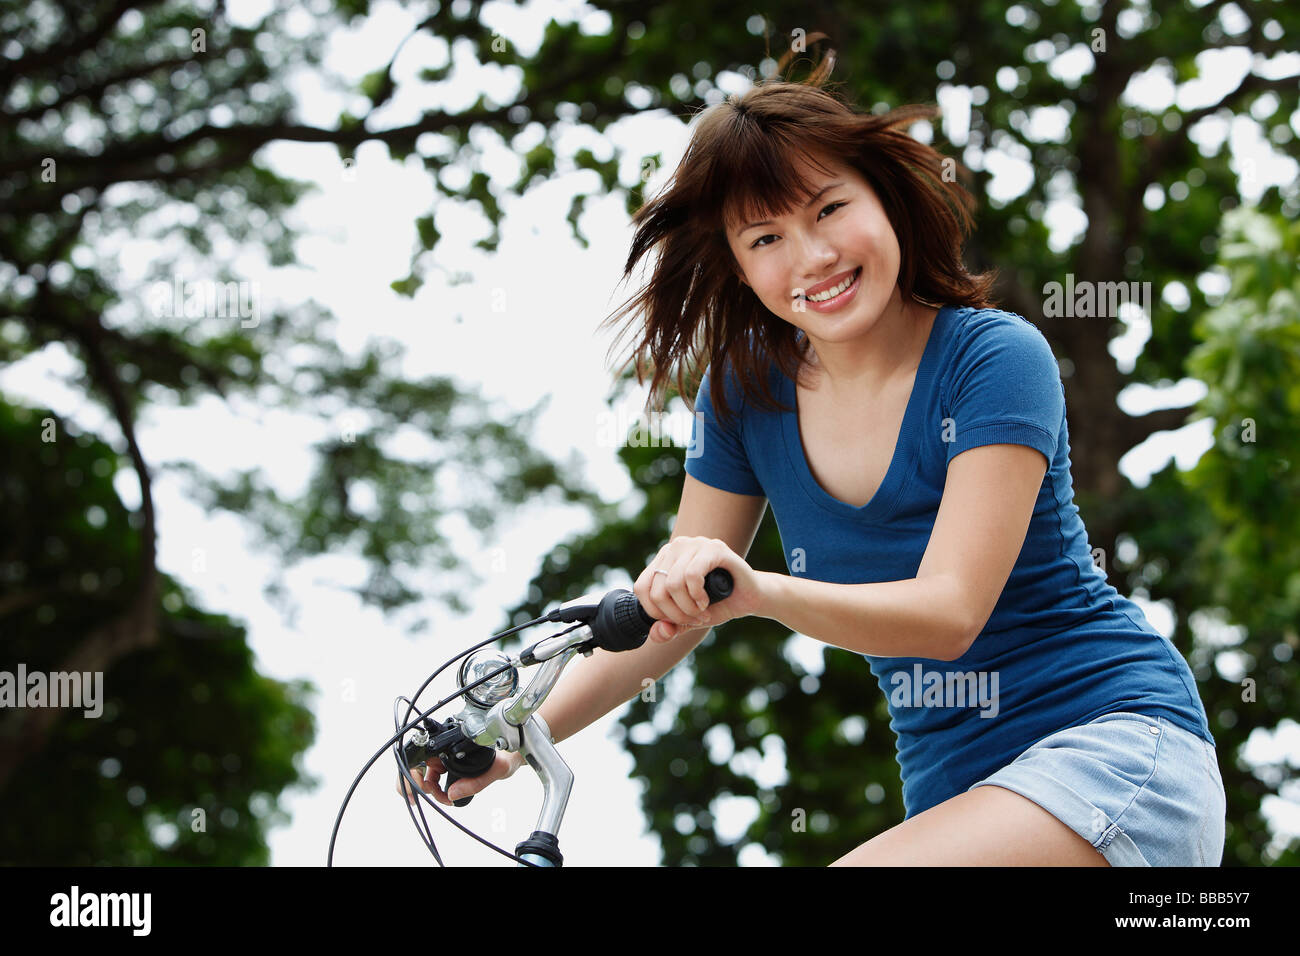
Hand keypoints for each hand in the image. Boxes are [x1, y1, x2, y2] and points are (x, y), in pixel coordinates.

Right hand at [396, 749, 523, 805]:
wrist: (517, 750)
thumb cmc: (509, 752)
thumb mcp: (498, 769)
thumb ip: (476, 782)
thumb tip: (453, 793)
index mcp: (452, 743)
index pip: (421, 754)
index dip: (413, 771)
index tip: (420, 788)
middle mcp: (446, 748)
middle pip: (418, 765)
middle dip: (417, 783)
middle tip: (428, 797)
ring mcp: (446, 757)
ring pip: (425, 774)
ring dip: (429, 789)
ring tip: (445, 798)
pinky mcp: (450, 765)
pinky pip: (435, 779)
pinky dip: (436, 791)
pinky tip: (447, 797)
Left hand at [633, 536, 763, 643]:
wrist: (751, 598)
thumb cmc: (718, 604)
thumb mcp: (687, 619)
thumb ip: (669, 627)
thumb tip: (658, 632)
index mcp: (664, 559)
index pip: (641, 588)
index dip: (656, 613)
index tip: (676, 621)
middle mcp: (677, 546)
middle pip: (656, 590)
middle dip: (675, 614)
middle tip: (694, 619)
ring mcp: (695, 544)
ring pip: (673, 584)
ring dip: (688, 607)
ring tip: (702, 612)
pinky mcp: (714, 548)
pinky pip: (692, 575)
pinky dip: (697, 596)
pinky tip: (706, 601)